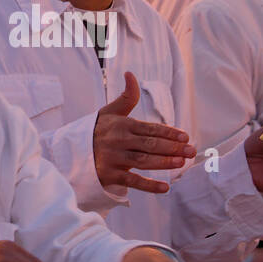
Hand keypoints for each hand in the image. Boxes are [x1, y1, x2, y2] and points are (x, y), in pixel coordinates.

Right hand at [93, 71, 195, 194]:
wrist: (71, 151)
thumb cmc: (97, 130)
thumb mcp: (110, 111)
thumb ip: (126, 96)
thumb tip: (130, 73)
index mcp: (122, 125)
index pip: (150, 129)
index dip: (168, 133)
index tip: (185, 137)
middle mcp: (118, 140)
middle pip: (149, 145)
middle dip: (172, 148)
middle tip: (191, 151)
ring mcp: (114, 158)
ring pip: (143, 161)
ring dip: (163, 162)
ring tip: (181, 163)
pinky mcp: (109, 175)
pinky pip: (132, 181)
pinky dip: (148, 186)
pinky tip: (165, 188)